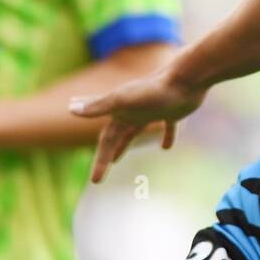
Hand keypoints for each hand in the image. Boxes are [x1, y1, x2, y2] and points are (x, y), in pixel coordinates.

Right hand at [71, 67, 207, 182]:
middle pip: (116, 136)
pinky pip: (167, 127)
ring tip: (117, 158)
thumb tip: (71, 109)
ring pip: (135, 130)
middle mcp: (134, 110)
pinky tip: (166, 148)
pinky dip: (166, 136)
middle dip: (107, 153)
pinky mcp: (173, 110)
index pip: (106, 139)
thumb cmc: (156, 90)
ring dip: (126, 143)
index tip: (95, 181)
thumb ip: (100, 105)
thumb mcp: (124, 100)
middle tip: (100, 171)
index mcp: (121, 111)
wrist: (187, 78)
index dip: (100, 159)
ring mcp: (152, 109)